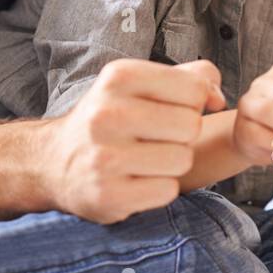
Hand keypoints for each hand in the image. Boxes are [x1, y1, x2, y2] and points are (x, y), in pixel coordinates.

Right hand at [40, 58, 224, 223]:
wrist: (54, 161)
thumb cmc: (110, 119)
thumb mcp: (140, 84)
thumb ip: (190, 78)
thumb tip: (218, 97)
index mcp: (118, 77)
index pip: (194, 88)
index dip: (193, 102)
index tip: (171, 108)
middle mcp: (107, 114)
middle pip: (190, 125)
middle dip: (183, 134)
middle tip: (156, 137)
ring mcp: (104, 157)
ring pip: (182, 160)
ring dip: (173, 163)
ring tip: (146, 158)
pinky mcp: (108, 195)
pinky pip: (168, 191)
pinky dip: (160, 188)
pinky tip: (137, 179)